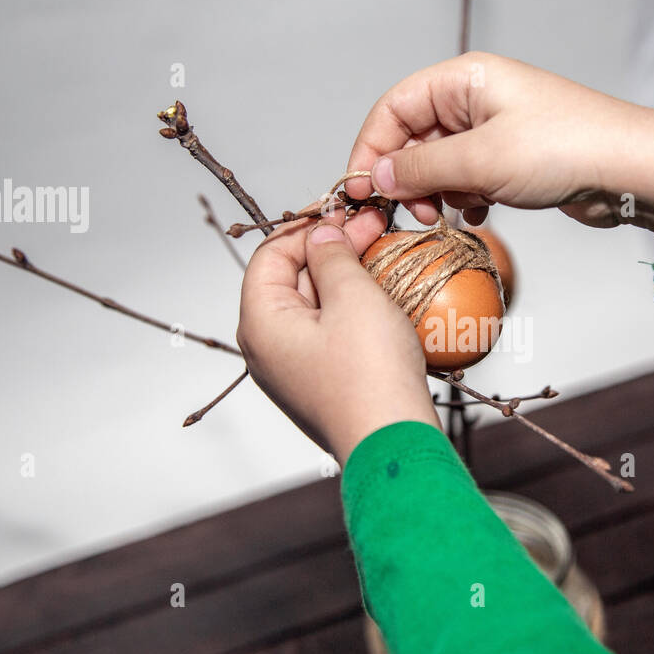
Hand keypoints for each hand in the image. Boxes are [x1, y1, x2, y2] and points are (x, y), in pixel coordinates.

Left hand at [235, 209, 441, 464]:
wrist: (394, 443)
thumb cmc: (370, 372)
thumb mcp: (352, 296)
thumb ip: (332, 255)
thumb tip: (321, 232)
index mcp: (260, 322)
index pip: (271, 253)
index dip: (309, 224)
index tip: (348, 210)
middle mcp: (266, 348)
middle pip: (290, 279)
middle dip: (331, 250)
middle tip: (374, 228)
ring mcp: (292, 370)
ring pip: (313, 306)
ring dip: (346, 278)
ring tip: (383, 258)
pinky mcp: (320, 385)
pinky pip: (329, 334)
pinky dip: (352, 310)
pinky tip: (384, 298)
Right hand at [344, 52, 653, 236]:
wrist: (628, 171)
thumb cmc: (565, 149)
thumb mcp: (480, 159)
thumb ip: (420, 167)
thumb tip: (376, 175)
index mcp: (465, 80)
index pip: (394, 107)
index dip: (371, 148)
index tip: (362, 189)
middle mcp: (477, 99)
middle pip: (414, 137)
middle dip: (408, 178)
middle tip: (413, 212)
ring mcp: (496, 130)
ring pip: (441, 163)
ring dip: (438, 193)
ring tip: (450, 214)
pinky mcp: (512, 160)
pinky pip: (468, 179)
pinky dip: (466, 199)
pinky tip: (481, 215)